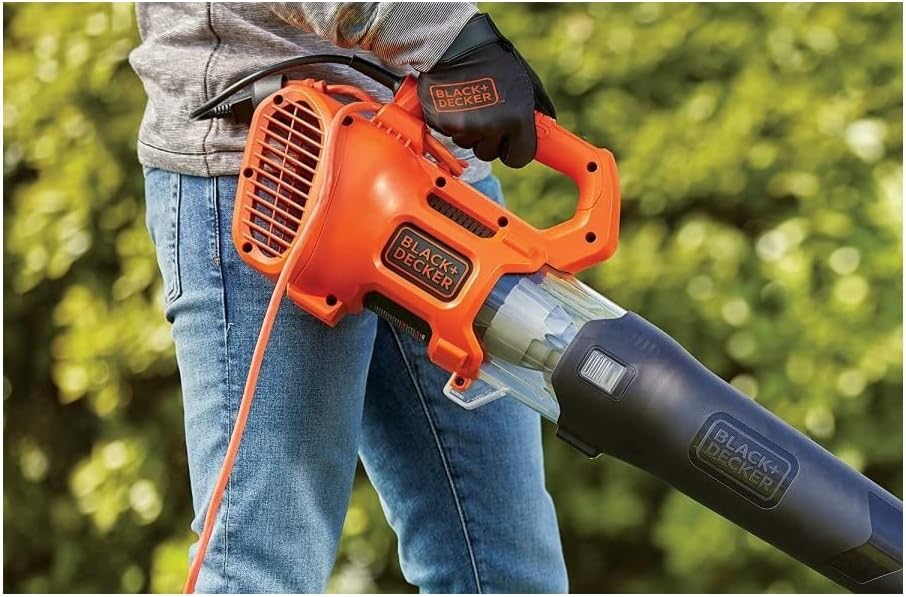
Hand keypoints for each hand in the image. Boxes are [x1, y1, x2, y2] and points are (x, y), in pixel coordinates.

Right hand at [417, 13, 555, 167]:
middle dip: (488, 140)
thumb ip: (539, 108)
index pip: (518, 158)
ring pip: (467, 144)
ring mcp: (464, 126)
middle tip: (487, 115)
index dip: (513, 151)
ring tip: (470, 103)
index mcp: (516, 118)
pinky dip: (451, 121)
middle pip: (489, 154)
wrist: (454, 43)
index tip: (509, 143)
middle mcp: (491, 126)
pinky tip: (455, 100)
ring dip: (469, 131)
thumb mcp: (526, 81)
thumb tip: (548, 127)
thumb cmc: (494, 59)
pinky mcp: (441, 123)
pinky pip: (449, 133)